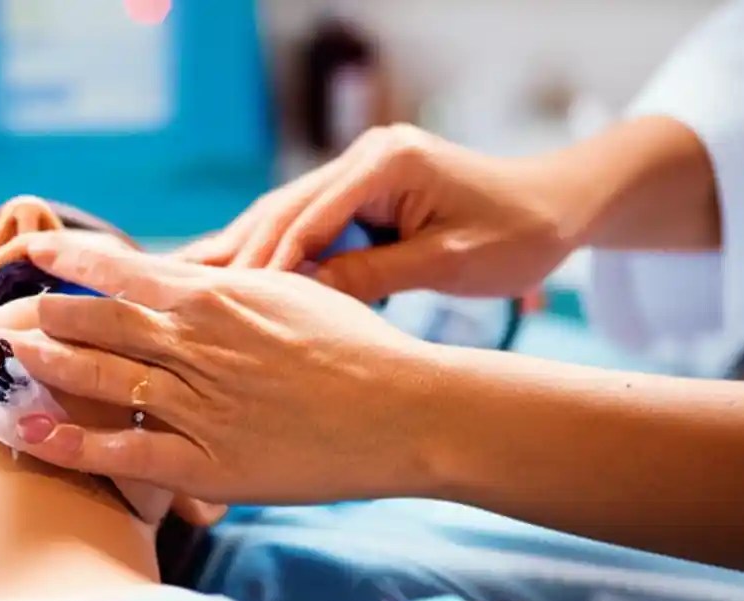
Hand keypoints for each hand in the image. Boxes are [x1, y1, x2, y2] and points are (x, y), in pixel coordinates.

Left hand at [0, 232, 447, 504]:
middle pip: (98, 325)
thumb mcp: (292, 289)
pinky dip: (71, 442)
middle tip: (2, 316)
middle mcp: (198, 346)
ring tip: (5, 358)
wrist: (405, 411)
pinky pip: (123, 452)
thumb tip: (183, 273)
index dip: (69, 258)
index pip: (123, 271)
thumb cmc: (356, 346)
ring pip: (101, 381)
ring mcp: (199, 405)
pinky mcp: (207, 461)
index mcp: (218, 298)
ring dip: (44, 367)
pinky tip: (31, 430)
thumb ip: (231, 283)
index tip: (31, 250)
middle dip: (44, 317)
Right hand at [176, 124, 578, 301]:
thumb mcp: (448, 263)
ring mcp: (360, 173)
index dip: (271, 260)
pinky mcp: (361, 194)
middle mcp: (365, 158)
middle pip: (284, 208)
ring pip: (285, 216)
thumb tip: (308, 294)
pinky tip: (233, 278)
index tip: (234, 301)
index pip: (311, 215)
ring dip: (244, 252)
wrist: (557, 208)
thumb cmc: (517, 235)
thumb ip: (376, 275)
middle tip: (186, 291)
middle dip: (238, 253)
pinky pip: (307, 226)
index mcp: (388, 162)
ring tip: (191, 285)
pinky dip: (274, 254)